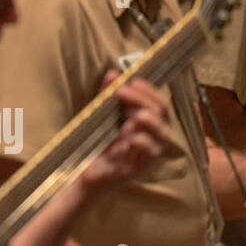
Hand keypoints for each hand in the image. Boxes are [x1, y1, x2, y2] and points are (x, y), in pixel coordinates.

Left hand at [81, 71, 169, 191]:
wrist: (84, 171)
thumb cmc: (98, 142)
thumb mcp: (102, 115)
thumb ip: (108, 95)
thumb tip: (113, 73)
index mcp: (147, 124)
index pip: (160, 103)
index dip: (149, 90)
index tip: (133, 80)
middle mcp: (153, 137)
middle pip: (161, 114)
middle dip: (142, 99)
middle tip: (121, 92)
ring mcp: (148, 153)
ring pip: (162, 133)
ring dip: (147, 119)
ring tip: (129, 113)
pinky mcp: (139, 167)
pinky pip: (149, 153)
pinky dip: (140, 140)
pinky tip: (128, 135)